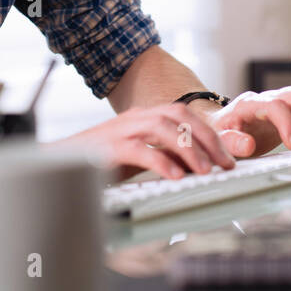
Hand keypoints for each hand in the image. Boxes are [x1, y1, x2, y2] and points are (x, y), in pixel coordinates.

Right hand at [55, 103, 236, 181]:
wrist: (64, 162)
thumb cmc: (104, 159)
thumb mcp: (142, 155)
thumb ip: (166, 154)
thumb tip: (199, 163)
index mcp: (146, 115)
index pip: (185, 115)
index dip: (210, 133)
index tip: (227, 156)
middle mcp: (137, 117)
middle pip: (180, 116)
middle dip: (207, 139)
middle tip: (224, 164)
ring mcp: (123, 129)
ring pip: (163, 128)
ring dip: (189, 149)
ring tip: (205, 171)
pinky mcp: (110, 147)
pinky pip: (140, 150)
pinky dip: (161, 162)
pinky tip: (175, 176)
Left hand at [203, 86, 290, 158]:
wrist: (218, 125)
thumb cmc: (218, 131)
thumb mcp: (218, 138)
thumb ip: (231, 142)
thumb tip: (248, 145)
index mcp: (250, 104)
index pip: (273, 105)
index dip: (286, 123)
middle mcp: (268, 100)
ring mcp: (280, 106)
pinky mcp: (289, 115)